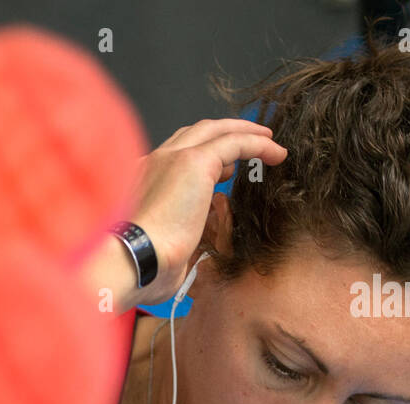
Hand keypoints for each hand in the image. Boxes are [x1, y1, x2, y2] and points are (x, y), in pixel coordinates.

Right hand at [125, 119, 287, 305]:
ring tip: (269, 142)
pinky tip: (277, 153)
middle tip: (250, 142)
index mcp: (140, 180)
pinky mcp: (194, 162)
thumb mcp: (163, 247)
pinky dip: (258, 144)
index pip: (174, 155)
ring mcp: (172, 158)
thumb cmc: (142, 265)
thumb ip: (179, 235)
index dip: (202, 155)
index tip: (225, 170)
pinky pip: (235, 142)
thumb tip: (196, 240)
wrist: (132, 259)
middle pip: (194, 134)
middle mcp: (154, 162)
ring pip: (215, 131)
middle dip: (224, 133)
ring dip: (245, 133)